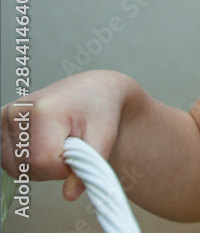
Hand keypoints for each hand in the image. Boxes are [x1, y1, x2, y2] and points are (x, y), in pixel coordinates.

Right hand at [1, 70, 134, 201]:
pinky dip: (29, 161)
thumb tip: (70, 194)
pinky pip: (9, 161)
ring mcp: (5, 117)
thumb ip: (89, 166)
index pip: (42, 161)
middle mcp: (18, 112)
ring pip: (15, 168)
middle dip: (53, 167)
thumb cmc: (98, 108)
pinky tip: (44, 144)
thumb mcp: (105, 136)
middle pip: (26, 167)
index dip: (64, 166)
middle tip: (71, 147)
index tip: (79, 152)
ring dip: (40, 166)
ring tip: (58, 144)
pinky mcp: (0, 125)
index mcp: (43, 110)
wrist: (91, 90)